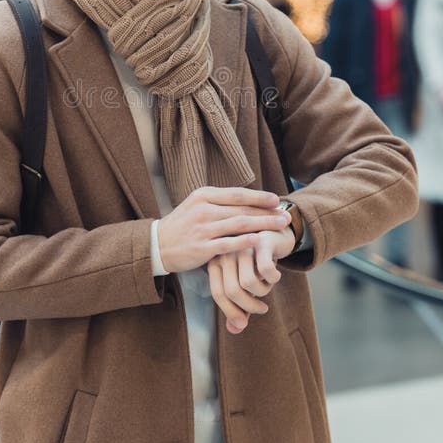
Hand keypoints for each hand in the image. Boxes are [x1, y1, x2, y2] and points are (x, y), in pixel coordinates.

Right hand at [157, 186, 290, 273]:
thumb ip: (219, 201)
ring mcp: (202, 229)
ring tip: (280, 227)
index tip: (277, 200)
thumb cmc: (182, 225)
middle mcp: (203, 209)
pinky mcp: (201, 248)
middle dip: (267, 212)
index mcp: (203, 195)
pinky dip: (244, 242)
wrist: (157, 245)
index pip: (238, 194)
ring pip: (238, 225)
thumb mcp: (196, 205)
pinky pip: (227, 244)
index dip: (260, 197)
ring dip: (262, 225)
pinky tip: (259, 241)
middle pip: (242, 209)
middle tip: (286, 215)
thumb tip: (248, 198)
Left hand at [207, 226, 295, 334]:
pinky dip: (273, 279)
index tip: (243, 322)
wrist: (276, 232)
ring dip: (262, 292)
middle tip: (261, 308)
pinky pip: (266, 271)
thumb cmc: (257, 261)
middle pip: (232, 291)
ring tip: (268, 287)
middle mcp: (226, 252)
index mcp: (216, 262)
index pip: (218, 293)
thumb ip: (238, 305)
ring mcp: (242, 245)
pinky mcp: (260, 241)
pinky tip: (275, 276)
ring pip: (249, 283)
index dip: (231, 312)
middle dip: (249, 307)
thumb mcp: (246, 283)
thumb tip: (234, 330)